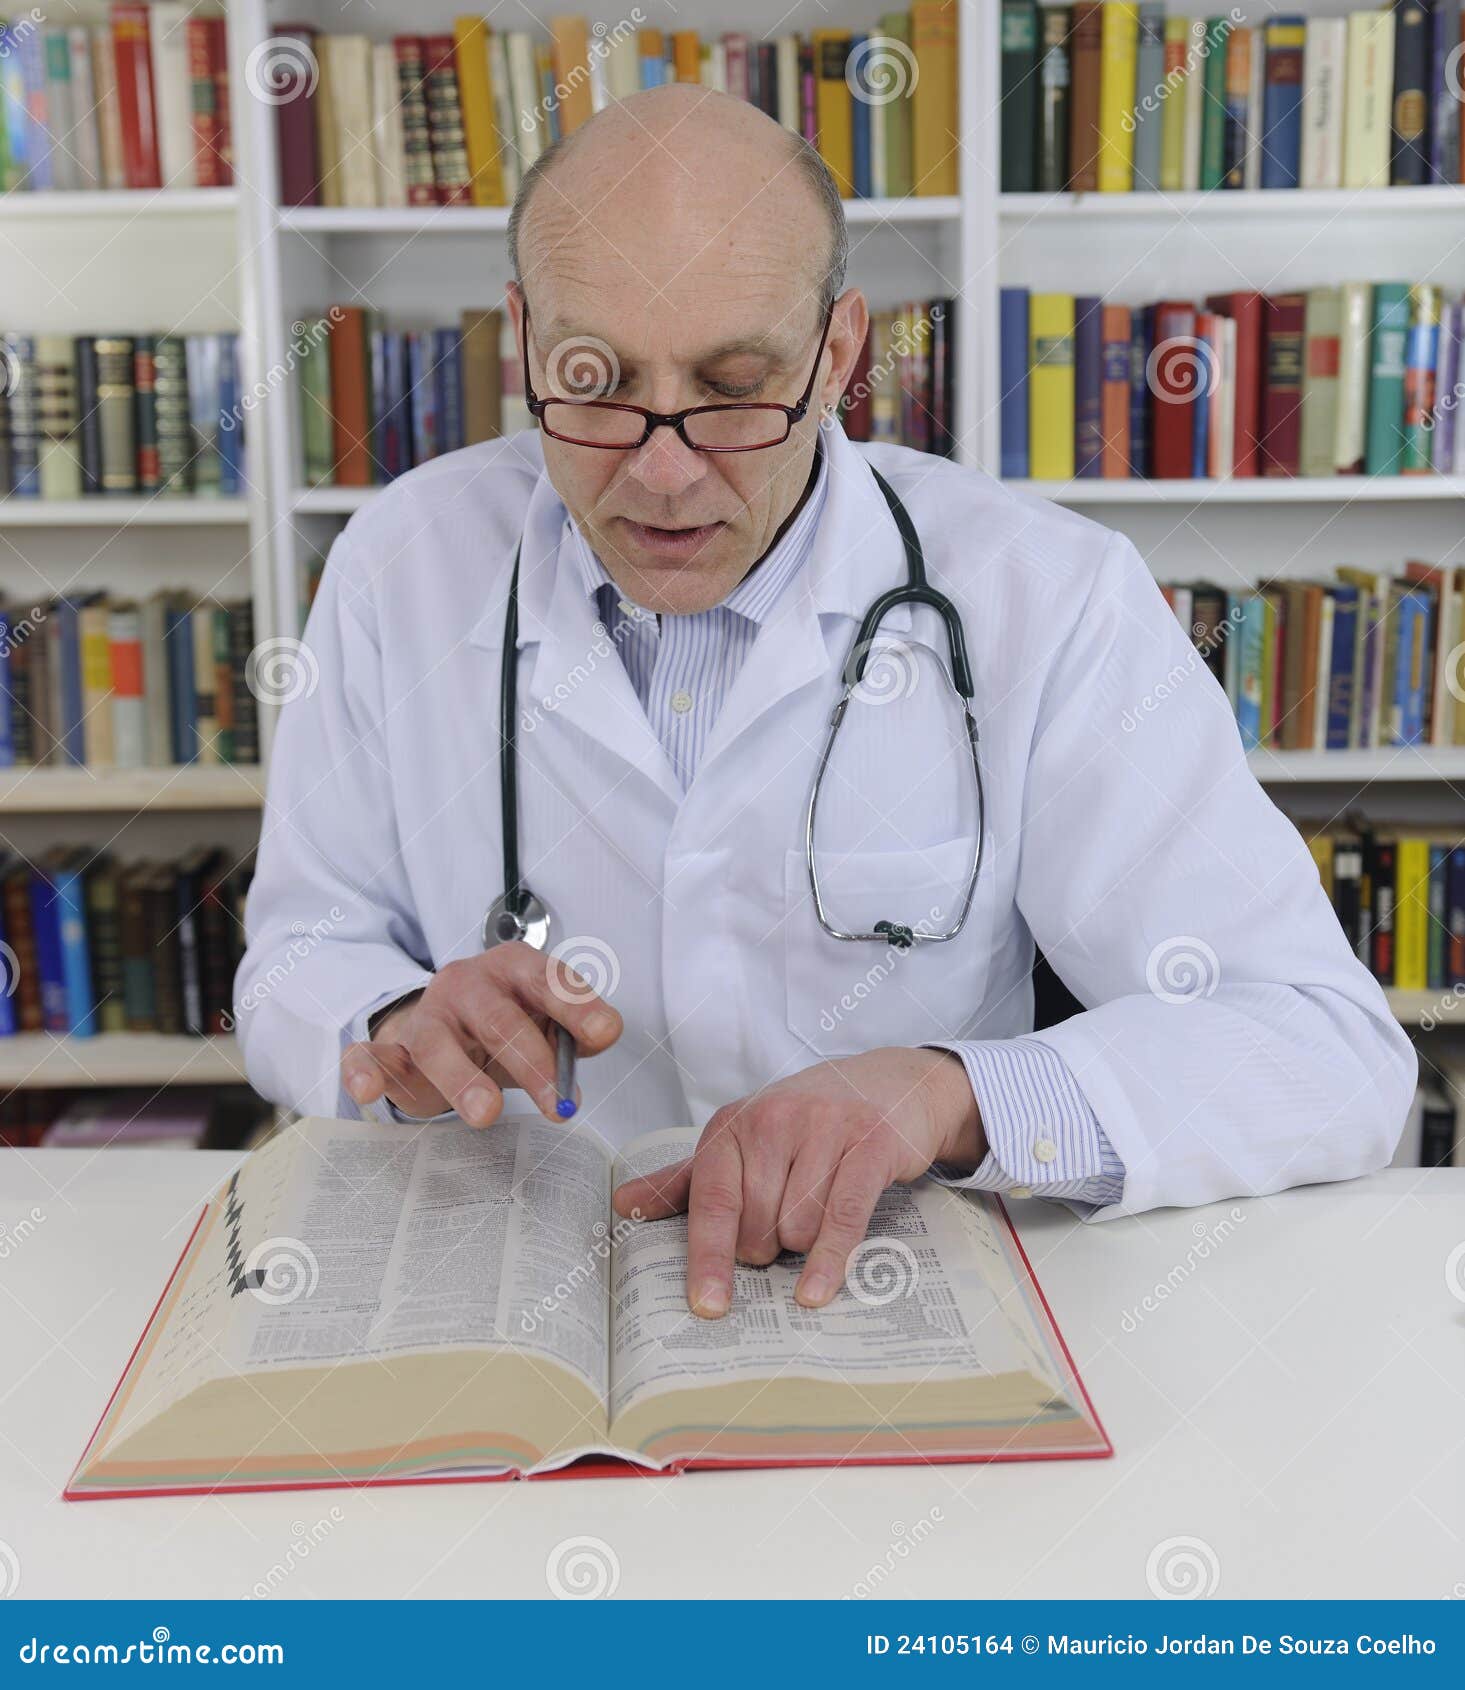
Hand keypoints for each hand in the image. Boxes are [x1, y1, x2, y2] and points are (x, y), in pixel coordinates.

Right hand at [340, 943, 622, 1126]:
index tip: (604, 1033)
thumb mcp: (547, 1023)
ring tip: (488, 1114)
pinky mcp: (393, 1048)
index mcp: (515, 968)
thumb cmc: (509, 1025)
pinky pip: (372, 1055)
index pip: (547, 980)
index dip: (576, 1006)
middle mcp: (468, 984)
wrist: (447, 1026)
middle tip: (558, 1104)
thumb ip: (575, 1033)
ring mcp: (428, 1015)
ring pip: (439, 1044)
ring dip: (464, 1079)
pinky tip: (368, 1090)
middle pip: (499, 1019)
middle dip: (531, 1061)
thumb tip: (596, 1049)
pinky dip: (365, 1071)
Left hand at [610, 1047, 984, 1318]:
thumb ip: (687, 1179)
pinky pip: (844, 1216)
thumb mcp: (743, 1141)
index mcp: (732, 1125)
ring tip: (816, 1215)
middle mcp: (773, 1120)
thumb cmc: (807, 1121)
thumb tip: (623, 1205)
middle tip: (782, 1232)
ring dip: (806, 1246)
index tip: (706, 1305)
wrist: (889, 1083)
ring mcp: (825, 1129)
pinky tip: (818, 1291)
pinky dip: (831, 1259)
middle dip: (767, 1248)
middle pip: (757, 1226)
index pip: (712, 1202)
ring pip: (799, 1228)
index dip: (708, 1257)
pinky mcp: (870, 1144)